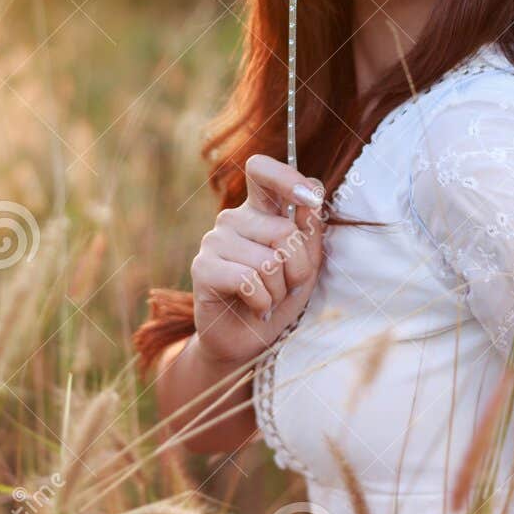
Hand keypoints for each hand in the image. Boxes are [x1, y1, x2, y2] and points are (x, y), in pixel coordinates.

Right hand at [188, 153, 326, 367]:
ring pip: (268, 261)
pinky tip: (255, 308)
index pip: (261, 170)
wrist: (247, 343)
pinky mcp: (202, 267)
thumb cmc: (278, 299)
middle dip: (297, 269)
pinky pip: (248, 280)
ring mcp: (215, 241)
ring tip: (266, 300)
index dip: (287, 177)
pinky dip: (261, 302)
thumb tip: (311, 195)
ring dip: (278, 291)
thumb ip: (309, 231)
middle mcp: (234, 219)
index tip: (311, 200)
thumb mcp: (304, 266)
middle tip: (286, 288)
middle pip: (284, 231)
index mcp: (258, 211)